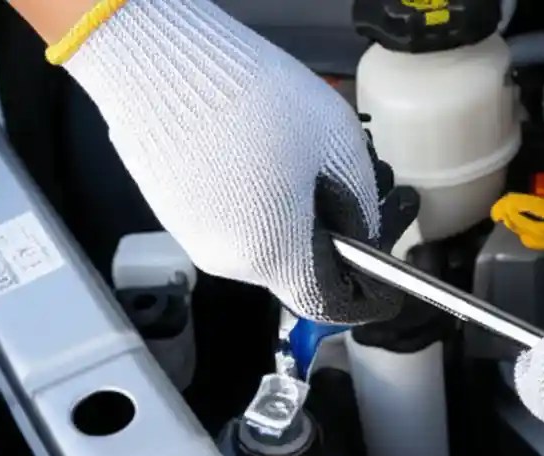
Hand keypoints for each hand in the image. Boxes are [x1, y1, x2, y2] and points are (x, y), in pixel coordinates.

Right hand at [56, 0, 400, 322]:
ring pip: (265, 242)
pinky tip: (264, 150)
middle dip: (331, 232)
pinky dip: (259, 198)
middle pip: (297, 267)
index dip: (363, 289)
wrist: (161, 64)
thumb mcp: (339, 145)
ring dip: (296, 212)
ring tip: (309, 155)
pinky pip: (231, 219)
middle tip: (356, 183)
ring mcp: (194, 238)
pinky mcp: (173, 211)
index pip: (330, 303)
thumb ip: (361, 204)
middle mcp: (230, 263)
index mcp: (275, 256)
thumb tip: (360, 232)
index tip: (382, 266)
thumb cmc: (255, 99)